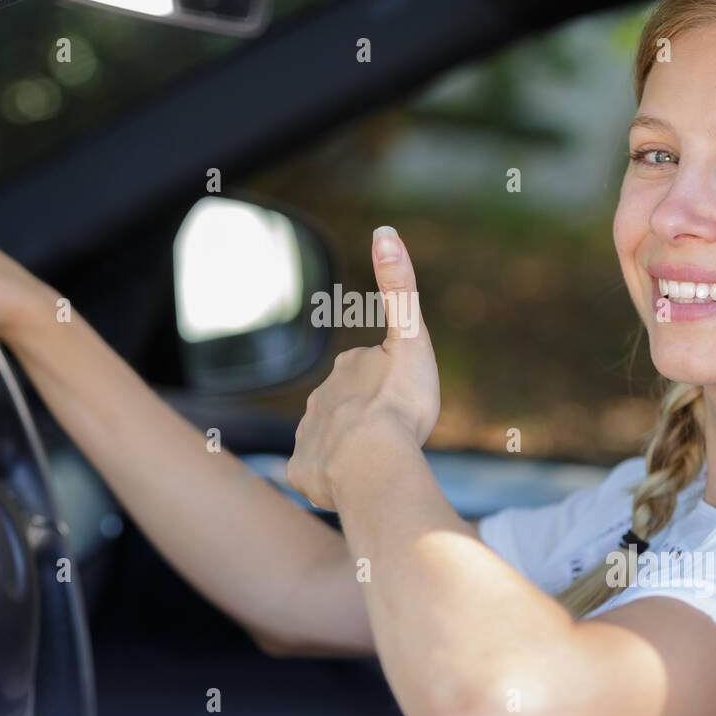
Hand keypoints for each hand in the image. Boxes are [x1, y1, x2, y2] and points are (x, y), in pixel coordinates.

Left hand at [286, 226, 439, 511]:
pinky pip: (316, 476)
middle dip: (364, 419)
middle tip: (392, 437)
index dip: (386, 385)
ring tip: (374, 467)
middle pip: (345, 407)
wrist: (371, 461)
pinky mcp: (303, 473)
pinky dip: (331, 480)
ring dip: (348, 451)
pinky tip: (352, 486)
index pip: (365, 371)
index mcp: (348, 369)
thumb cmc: (399, 403)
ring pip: (329, 442)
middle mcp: (320, 398)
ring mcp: (308, 436)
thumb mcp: (412, 338)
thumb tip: (384, 229)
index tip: (402, 399)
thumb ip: (400, 287)